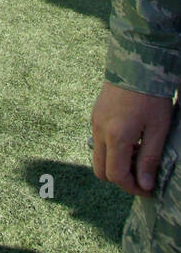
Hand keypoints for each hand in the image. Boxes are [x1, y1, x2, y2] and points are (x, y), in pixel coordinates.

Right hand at [91, 81, 173, 197]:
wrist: (136, 64)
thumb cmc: (151, 96)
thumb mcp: (158, 129)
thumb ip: (149, 159)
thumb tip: (145, 185)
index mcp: (116, 137)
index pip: (116, 175)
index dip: (132, 188)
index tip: (148, 188)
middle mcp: (99, 131)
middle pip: (101, 170)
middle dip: (121, 178)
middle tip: (142, 175)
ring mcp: (95, 122)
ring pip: (98, 156)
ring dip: (116, 163)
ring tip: (139, 153)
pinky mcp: (95, 114)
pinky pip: (99, 141)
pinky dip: (112, 149)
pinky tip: (131, 138)